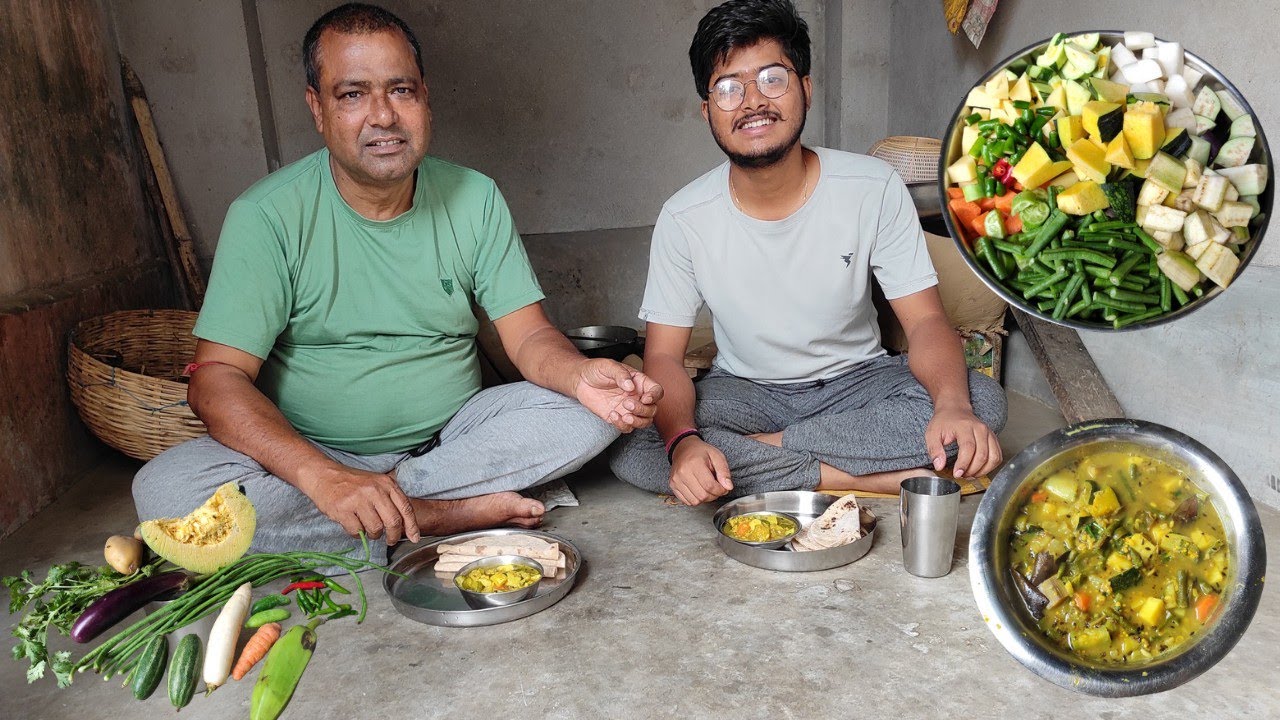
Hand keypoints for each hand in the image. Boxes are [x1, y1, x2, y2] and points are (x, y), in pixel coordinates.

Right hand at [300, 466, 420, 543]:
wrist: (324, 475)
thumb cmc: (352, 483)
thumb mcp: (376, 484)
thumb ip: (390, 500)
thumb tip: (405, 525)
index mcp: (386, 484)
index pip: (405, 508)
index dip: (412, 526)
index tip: (414, 538)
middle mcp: (374, 490)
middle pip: (393, 521)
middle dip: (393, 536)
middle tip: (390, 540)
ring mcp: (358, 499)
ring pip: (375, 529)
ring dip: (373, 535)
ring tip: (367, 528)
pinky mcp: (343, 509)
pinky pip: (357, 532)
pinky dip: (357, 534)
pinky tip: (353, 525)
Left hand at [574, 359, 663, 431]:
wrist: (581, 380)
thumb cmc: (596, 370)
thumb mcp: (608, 366)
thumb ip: (620, 374)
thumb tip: (630, 386)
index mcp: (639, 382)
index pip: (656, 391)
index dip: (655, 396)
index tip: (645, 398)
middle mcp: (637, 396)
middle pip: (652, 409)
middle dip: (642, 410)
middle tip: (627, 404)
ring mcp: (628, 409)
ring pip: (644, 422)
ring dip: (637, 422)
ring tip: (624, 416)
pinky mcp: (618, 417)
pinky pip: (627, 428)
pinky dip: (622, 426)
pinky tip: (613, 415)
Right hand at [668, 437, 732, 505]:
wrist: (683, 448)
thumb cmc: (701, 452)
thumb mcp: (717, 456)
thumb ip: (724, 471)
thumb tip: (728, 487)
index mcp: (695, 463)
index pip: (710, 486)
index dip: (720, 490)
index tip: (724, 488)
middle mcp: (682, 472)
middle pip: (702, 496)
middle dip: (714, 495)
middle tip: (717, 488)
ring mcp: (676, 480)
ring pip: (695, 501)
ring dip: (705, 498)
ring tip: (707, 488)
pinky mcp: (672, 485)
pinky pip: (687, 501)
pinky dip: (695, 499)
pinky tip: (698, 489)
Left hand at [925, 404, 1001, 478]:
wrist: (955, 410)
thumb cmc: (944, 422)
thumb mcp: (932, 433)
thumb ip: (934, 450)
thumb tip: (939, 466)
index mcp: (965, 426)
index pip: (968, 448)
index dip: (964, 464)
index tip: (957, 474)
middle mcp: (980, 429)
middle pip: (982, 454)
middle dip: (972, 470)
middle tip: (961, 475)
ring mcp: (989, 434)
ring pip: (993, 457)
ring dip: (982, 470)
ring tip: (970, 474)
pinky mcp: (993, 439)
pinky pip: (998, 456)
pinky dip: (990, 467)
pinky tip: (979, 469)